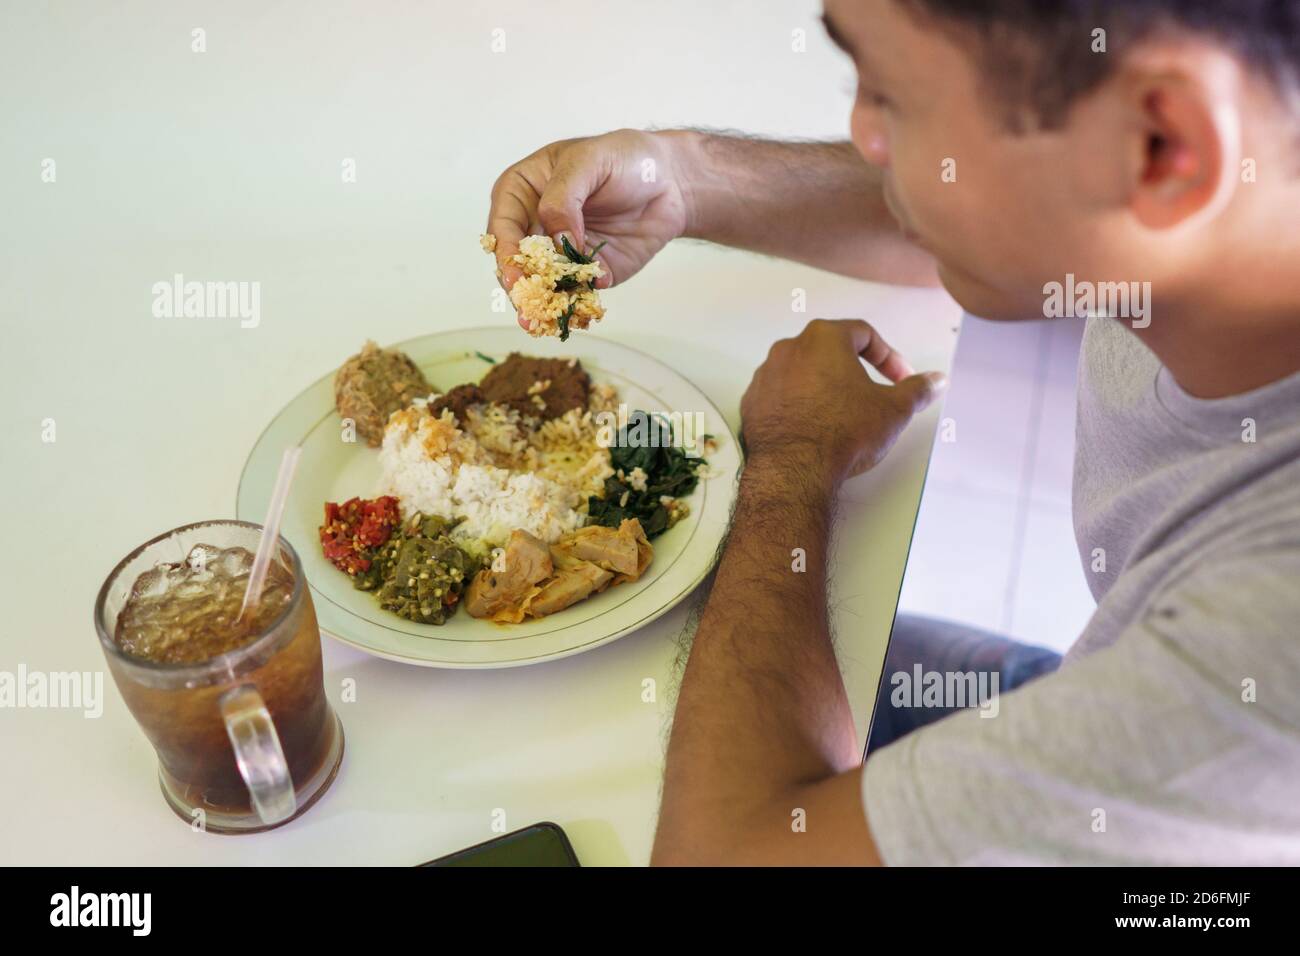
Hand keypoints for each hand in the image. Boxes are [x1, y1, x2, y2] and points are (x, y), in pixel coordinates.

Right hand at [486, 129, 690, 328]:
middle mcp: (535, 226)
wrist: (670, 181)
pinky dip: (578, 304)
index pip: (504, 227)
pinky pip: (577, 294)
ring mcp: (561, 253)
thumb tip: (557, 240)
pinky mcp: (588, 273)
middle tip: (528, 310)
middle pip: (518, 264)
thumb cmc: (624, 158)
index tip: (516, 276)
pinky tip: (581, 312)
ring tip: (544, 322)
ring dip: (544, 305)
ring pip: (543, 285)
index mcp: (522, 192)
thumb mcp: (588, 161)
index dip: (507, 254)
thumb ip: (564, 198)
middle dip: (522, 289)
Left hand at [740, 319, 946, 485]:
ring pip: (803, 373)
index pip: (864, 334)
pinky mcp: (752, 403)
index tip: (900, 377)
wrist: (794, 469)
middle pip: (829, 351)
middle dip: (854, 370)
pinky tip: (814, 427)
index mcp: (824, 338)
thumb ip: (917, 389)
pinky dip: (799, 405)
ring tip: (842, 414)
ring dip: (824, 387)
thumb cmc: (840, 433)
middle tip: (871, 394)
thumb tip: (934, 381)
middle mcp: (790, 349)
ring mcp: (766, 376)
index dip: (888, 356)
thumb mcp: (894, 410)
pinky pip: (781, 396)